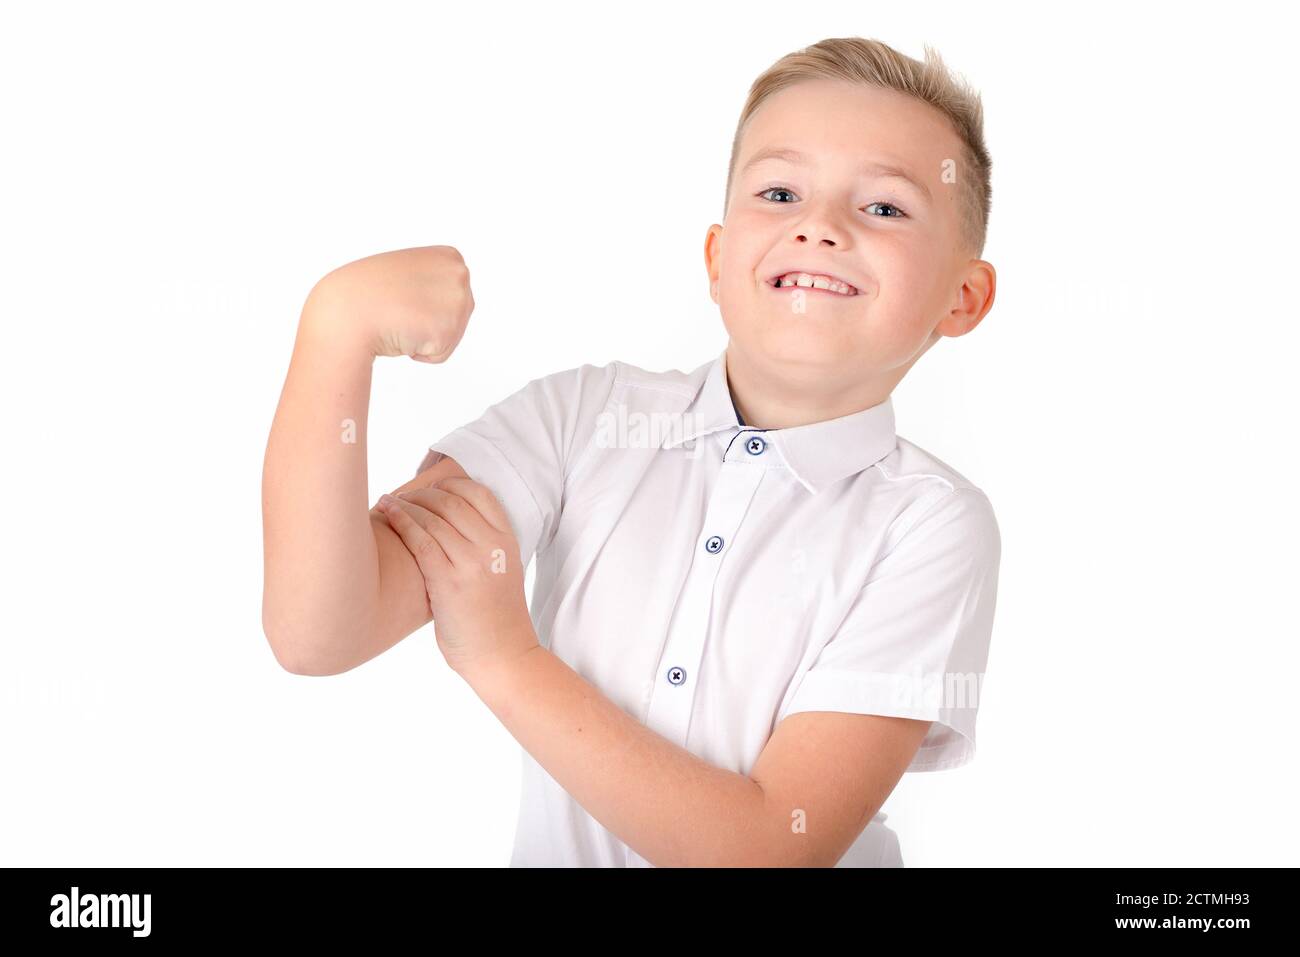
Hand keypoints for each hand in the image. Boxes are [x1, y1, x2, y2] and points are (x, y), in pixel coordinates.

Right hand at [306, 244, 473, 362]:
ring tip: (401, 321)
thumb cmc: (368, 293)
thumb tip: (440, 295)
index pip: (451, 296)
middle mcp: (460, 274)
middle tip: (401, 310)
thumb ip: (431, 279)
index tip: (403, 294)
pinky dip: (421, 353)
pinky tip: (403, 335)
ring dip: (425, 338)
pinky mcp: (448, 329)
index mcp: (451, 257)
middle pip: (458, 317)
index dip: (425, 303)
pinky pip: (440, 354)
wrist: (345, 312)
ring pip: (451, 336)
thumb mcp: (408, 271)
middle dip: (429, 321)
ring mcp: (457, 301)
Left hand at [376, 476, 537, 676]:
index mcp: (508, 540)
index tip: (430, 487)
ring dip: (406, 505)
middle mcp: (492, 547)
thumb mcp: (501, 571)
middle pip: (452, 501)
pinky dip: (401, 523)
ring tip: (388, 502)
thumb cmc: (494, 618)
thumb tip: (446, 520)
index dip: (451, 483)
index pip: (480, 493)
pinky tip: (387, 516)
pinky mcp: (448, 582)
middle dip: (422, 493)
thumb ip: (482, 544)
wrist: (502, 656)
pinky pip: (420, 541)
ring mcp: (471, 563)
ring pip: (433, 518)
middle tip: (403, 495)